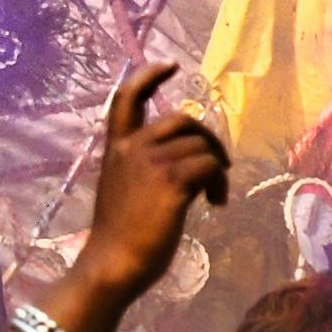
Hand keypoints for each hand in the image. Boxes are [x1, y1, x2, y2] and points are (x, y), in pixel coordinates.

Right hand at [76, 65, 230, 302]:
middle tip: (218, 167)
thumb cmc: (119, 236)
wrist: (112, 266)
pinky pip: (211, 167)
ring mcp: (151, 163)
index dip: (148, 76)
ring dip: (216, 169)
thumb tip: (185, 158)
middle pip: (184, 120)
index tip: (169, 65)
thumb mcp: (124, 188)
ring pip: (202, 147)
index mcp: (116, 150)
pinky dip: (220, 183)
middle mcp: (132, 149)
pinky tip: (215, 204)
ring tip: (212, 196)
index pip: (126, 99)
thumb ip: (144, 165)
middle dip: (207, 138)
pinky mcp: (171, 181)